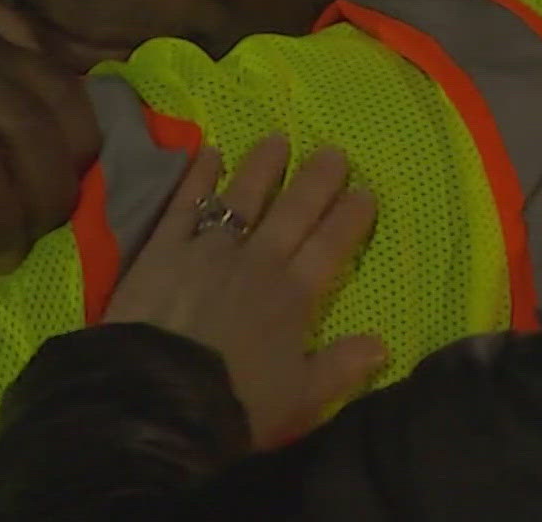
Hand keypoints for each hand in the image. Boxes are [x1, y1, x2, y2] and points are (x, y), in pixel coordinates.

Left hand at [105, 137, 385, 448]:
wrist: (157, 398)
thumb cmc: (233, 403)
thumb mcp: (301, 399)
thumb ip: (342, 368)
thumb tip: (384, 344)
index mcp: (294, 296)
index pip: (331, 246)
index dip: (351, 217)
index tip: (366, 191)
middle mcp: (258, 261)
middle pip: (294, 211)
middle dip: (318, 180)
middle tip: (334, 151)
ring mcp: (209, 248)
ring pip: (243, 196)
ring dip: (262, 166)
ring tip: (277, 139)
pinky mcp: (163, 248)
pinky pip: (185, 203)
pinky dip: (198, 175)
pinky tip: (208, 152)